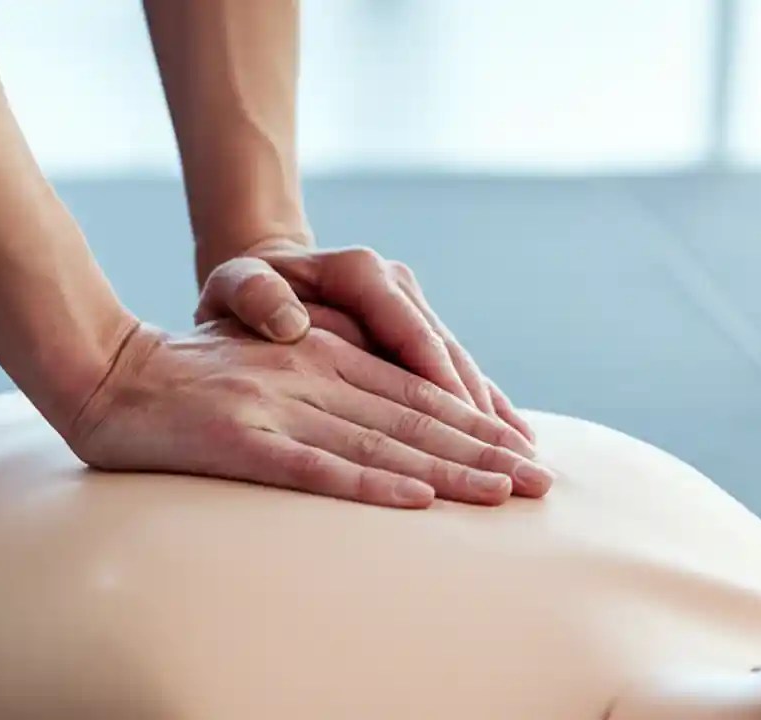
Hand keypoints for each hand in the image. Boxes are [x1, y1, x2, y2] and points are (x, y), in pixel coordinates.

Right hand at [62, 321, 553, 507]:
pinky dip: (370, 485)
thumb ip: (323, 383)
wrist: (110, 373)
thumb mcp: (268, 368)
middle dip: (483, 452)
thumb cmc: (188, 378)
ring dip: (448, 472)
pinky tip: (415, 501)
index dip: (473, 425)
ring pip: (379, 443)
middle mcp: (311, 376)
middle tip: (540, 482)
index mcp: (320, 357)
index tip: (523, 453)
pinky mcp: (241, 438)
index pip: (413, 394)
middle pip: (412, 419)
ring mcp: (277, 406)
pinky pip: (315, 466)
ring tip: (502, 494)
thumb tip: (384, 426)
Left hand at [195, 237, 536, 445]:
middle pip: (448, 355)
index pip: (411, 334)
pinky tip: (510, 440)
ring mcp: (412, 312)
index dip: (440, 382)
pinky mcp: (414, 337)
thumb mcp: (236, 285)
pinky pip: (453, 377)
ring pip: (459, 369)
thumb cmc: (243, 290)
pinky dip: (481, 410)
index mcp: (363, 274)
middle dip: (481, 412)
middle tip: (513, 458)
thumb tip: (290, 323)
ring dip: (491, 417)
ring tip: (524, 458)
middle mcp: (399, 290)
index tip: (466, 426)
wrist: (261, 277)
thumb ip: (255, 295)